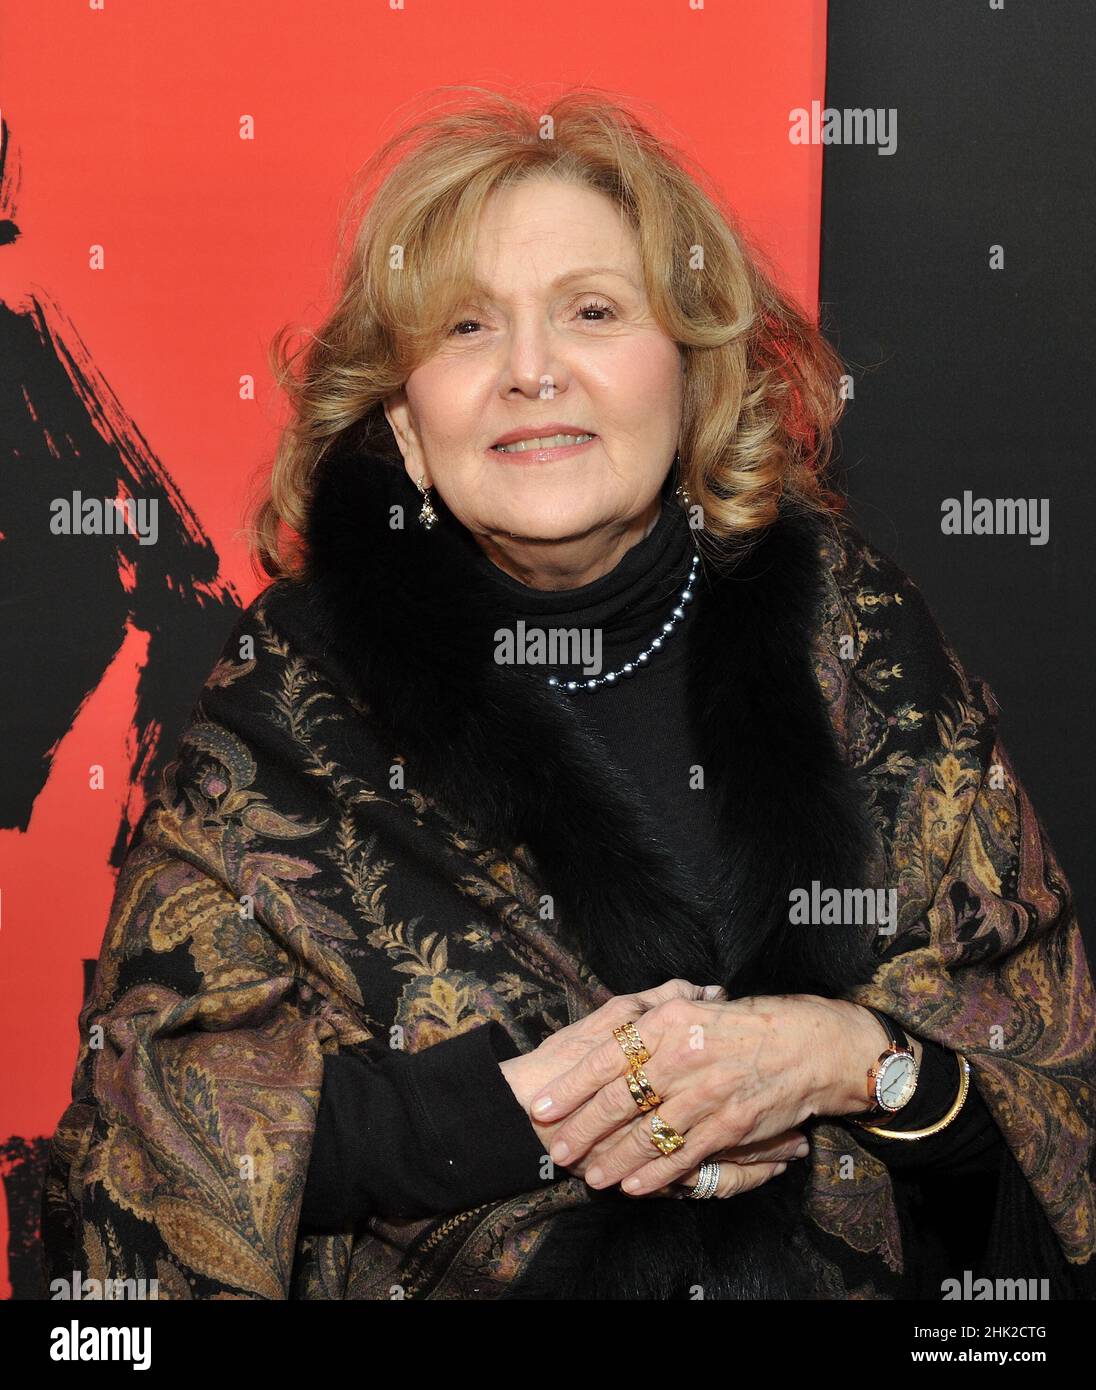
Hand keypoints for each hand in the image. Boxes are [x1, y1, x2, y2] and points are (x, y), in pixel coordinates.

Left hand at [525, 992, 865, 1196]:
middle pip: (618, 1099)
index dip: (570, 1087)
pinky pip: (683, 1154)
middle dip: (582, 1128)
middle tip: (556, 1148)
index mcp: (666, 1021)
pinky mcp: (728, 1123)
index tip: (540, 1107)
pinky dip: (655, 1174)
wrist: (803, 1043)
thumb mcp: (688, 1007)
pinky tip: (633, 1185)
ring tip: (590, 1175)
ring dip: (614, 1159)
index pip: (605, 1057)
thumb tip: (605, 1033)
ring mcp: (706, 1091)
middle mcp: (682, 1055)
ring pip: (647, 1132)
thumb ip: (648, 1017)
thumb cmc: (741, 1023)